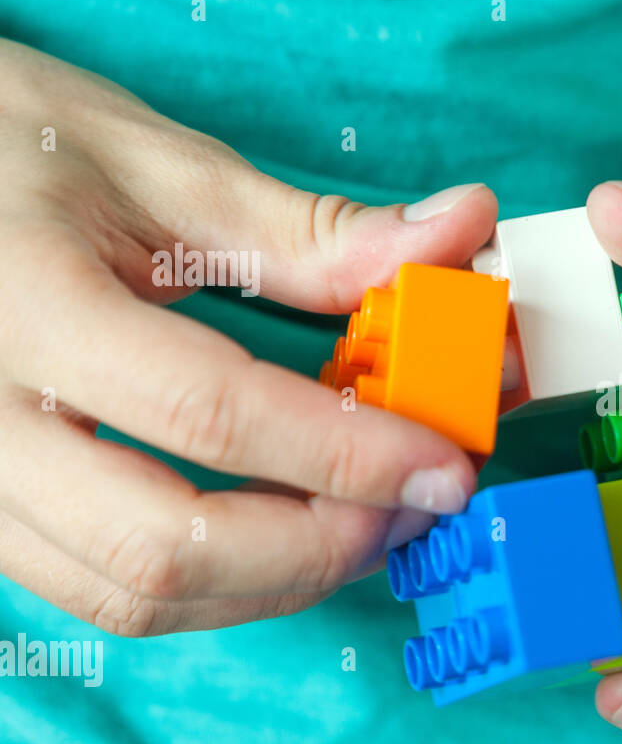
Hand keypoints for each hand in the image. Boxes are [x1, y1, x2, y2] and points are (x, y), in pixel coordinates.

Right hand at [0, 39, 496, 634]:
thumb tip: (455, 237)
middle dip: (319, 546)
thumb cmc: (15, 148)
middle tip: (414, 504)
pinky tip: (287, 531)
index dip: (349, 453)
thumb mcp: (161, 167)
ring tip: (369, 519)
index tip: (445, 463)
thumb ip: (311, 233)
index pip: (210, 414)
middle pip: (164, 549)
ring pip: (134, 595)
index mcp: (28, 307)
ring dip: (276, 580)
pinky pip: (105, 592)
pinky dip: (218, 584)